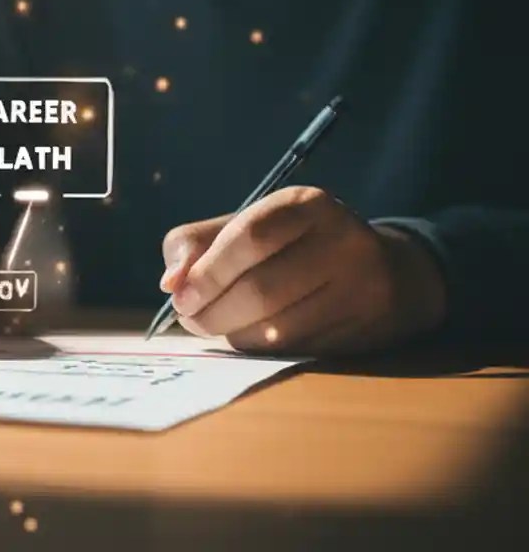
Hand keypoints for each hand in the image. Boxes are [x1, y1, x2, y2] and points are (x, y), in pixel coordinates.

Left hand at [160, 186, 446, 354]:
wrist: (384, 272)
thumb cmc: (293, 246)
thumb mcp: (246, 227)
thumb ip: (197, 244)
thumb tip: (170, 282)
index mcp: (307, 205)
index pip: (250, 237)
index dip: (207, 272)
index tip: (179, 295)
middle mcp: (341, 241)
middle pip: (260, 290)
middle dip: (212, 312)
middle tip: (190, 319)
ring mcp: (359, 289)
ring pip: (276, 328)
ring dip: (232, 334)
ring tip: (216, 327)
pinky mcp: (362, 331)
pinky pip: (295, 350)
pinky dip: (260, 350)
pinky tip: (249, 337)